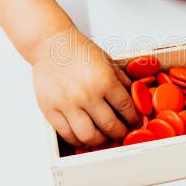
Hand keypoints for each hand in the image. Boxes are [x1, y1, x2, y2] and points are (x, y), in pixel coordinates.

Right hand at [31, 27, 140, 146]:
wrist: (51, 44)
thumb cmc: (79, 52)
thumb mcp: (108, 62)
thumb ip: (122, 82)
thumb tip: (135, 102)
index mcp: (104, 80)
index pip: (126, 109)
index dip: (134, 119)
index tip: (135, 123)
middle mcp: (87, 94)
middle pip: (110, 126)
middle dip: (121, 133)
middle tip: (123, 133)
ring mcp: (67, 104)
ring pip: (89, 136)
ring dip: (100, 141)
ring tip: (104, 137)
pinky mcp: (50, 110)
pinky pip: (67, 134)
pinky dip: (78, 140)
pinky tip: (84, 138)